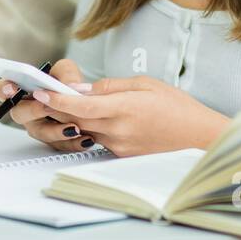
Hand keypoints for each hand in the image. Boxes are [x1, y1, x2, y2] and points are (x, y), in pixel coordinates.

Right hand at [0, 58, 89, 151]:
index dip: (4, 89)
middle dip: (33, 110)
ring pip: (41, 133)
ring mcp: (37, 127)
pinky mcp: (53, 141)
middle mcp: (25, 111)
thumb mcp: (66, 71)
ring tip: (74, 128)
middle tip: (48, 107)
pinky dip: (73, 143)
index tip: (12, 89)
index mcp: (21, 91)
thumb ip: (66, 73)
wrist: (81, 100)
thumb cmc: (65, 82)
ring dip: (56, 131)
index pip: (3, 89)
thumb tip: (70, 86)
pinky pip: (59, 145)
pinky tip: (86, 139)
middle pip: (19, 114)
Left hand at [28, 75, 230, 156]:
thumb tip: (84, 88)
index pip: (81, 106)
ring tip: (62, 103)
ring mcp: (119, 146)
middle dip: (57, 107)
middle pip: (76, 119)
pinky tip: (92, 119)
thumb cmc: (178, 107)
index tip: (40, 92)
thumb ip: (111, 86)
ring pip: (85, 130)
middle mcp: (118, 131)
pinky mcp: (122, 155)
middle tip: (41, 95)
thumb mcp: (146, 84)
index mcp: (124, 109)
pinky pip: (98, 139)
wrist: (200, 139)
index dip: (57, 100)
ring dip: (73, 118)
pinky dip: (90, 128)